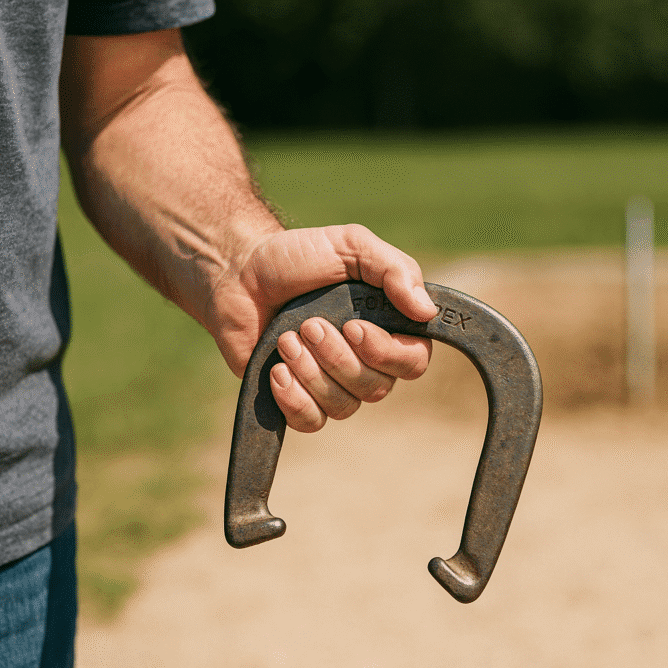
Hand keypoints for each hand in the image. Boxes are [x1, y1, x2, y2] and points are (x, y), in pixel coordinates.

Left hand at [207, 224, 434, 431]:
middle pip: (377, 388)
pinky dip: (294, 399)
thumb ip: (395, 269)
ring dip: (312, 372)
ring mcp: (332, 384)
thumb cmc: (299, 257)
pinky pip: (311, 421)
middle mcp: (366, 362)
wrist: (239, 272)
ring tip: (286, 339)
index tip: (353, 326)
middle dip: (338, 358)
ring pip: (344, 406)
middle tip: (308, 325)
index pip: (413, 362)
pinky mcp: (297, 400)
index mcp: (388, 328)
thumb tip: (427, 311)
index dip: (386, 353)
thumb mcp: (351, 246)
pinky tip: (277, 371)